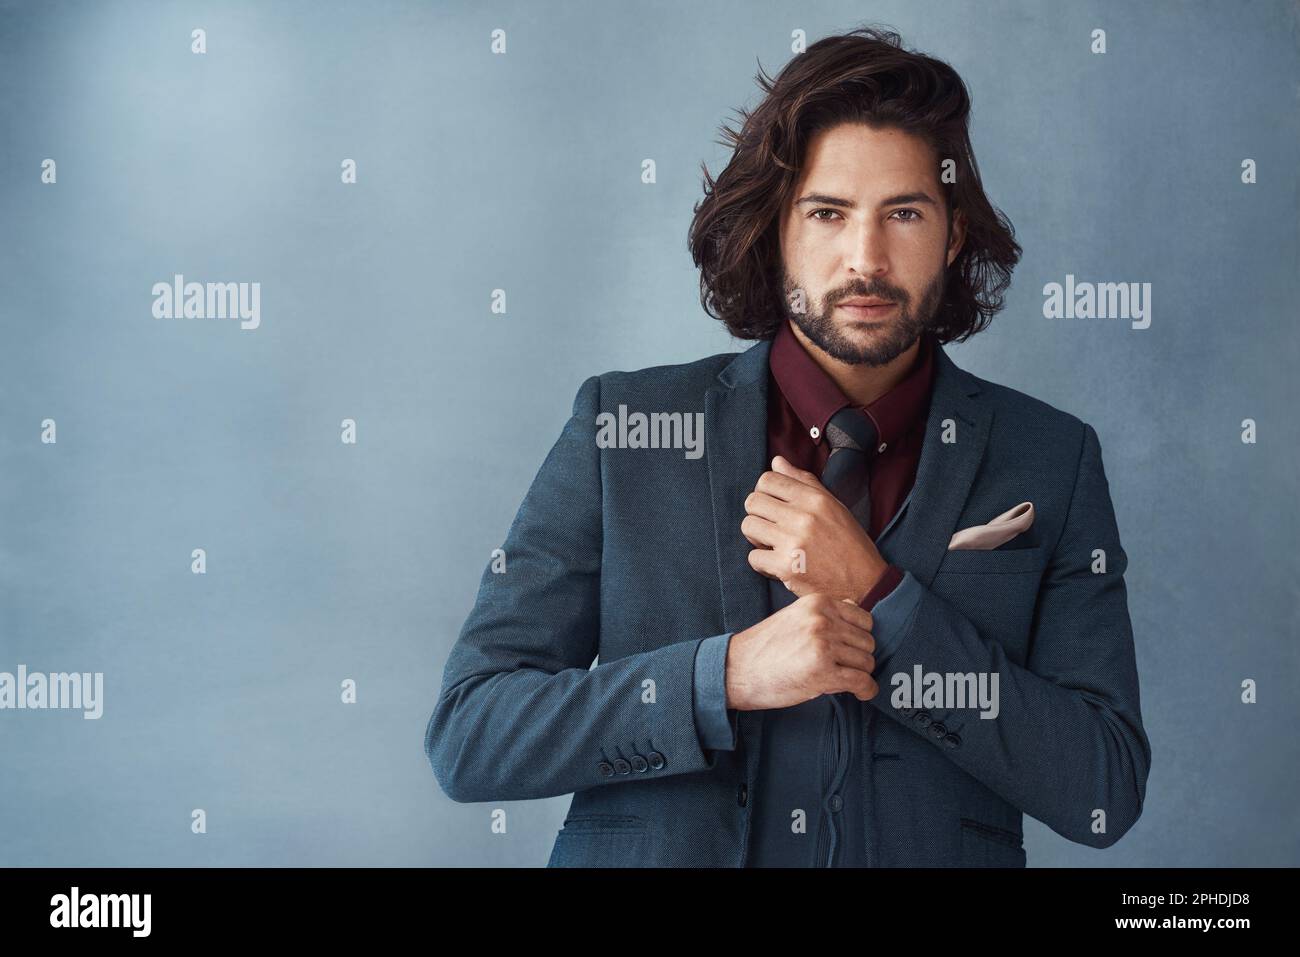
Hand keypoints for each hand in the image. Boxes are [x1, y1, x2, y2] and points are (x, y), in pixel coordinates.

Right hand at [725, 593, 877, 709]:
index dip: (860, 638)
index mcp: (817, 603)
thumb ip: (825, 615)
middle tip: (844, 669)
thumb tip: (859, 612)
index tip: (851, 651)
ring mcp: (823, 645)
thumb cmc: (765, 648)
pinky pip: (862, 681)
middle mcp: (823, 620)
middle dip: (859, 658)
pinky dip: (866, 691)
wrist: (737, 670)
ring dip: (860, 675)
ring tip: (843, 680)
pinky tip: (860, 694)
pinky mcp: (823, 671)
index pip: (864, 619)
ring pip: (867, 662)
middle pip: (867, 642)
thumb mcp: (795, 617)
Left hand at [742, 455, 887, 602]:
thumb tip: (776, 461)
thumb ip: (803, 482)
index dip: (765, 492)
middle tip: (772, 527)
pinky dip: (762, 562)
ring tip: (773, 544)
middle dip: (758, 514)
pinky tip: (778, 564)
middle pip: (753, 501)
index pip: (768, 479)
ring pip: (749, 526)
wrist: (866, 584)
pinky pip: (754, 557)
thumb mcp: (833, 506)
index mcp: (816, 499)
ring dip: (756, 537)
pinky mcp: (786, 568)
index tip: (774, 505)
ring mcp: (793, 542)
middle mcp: (803, 517)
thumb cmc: (848, 544)